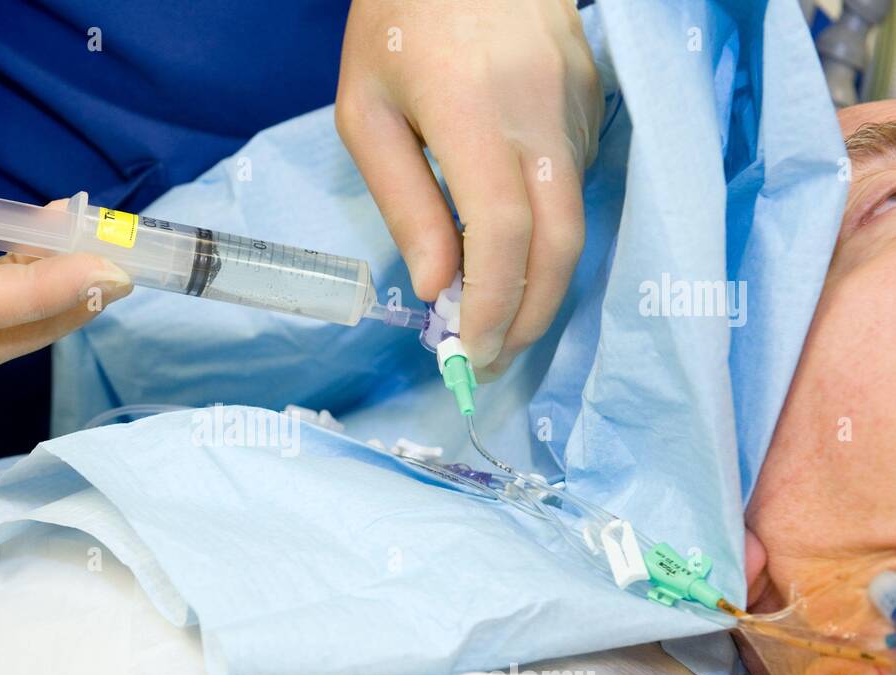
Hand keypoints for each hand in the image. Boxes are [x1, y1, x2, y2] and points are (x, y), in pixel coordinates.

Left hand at [337, 0, 600, 377]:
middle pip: (560, 241)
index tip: (471, 350)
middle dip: (530, 314)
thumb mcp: (367, 115)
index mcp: (470, 110)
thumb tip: (436, 287)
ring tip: (495, 313)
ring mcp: (577, 102)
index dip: (495, 304)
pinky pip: (578, 183)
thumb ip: (405, 203)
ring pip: (576, 217)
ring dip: (541, 280)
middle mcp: (539, 109)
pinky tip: (514, 247)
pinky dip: (551, 231)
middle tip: (491, 354)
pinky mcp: (594, 97)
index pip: (502, 234)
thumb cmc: (394, 24)